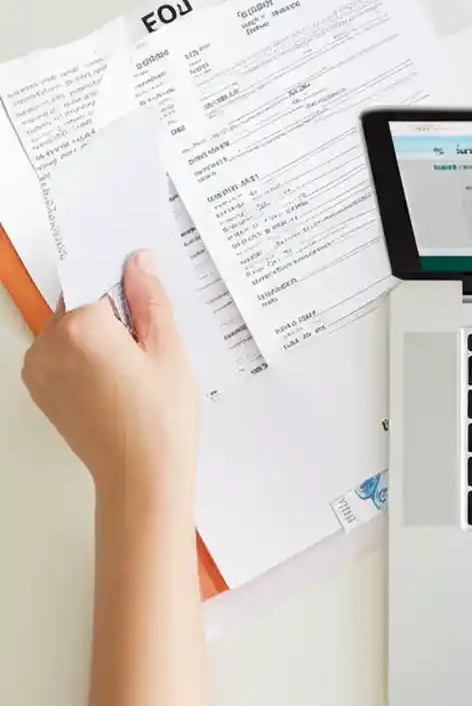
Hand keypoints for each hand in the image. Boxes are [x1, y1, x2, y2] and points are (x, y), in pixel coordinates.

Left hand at [22, 250, 198, 507]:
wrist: (140, 474)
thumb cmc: (159, 419)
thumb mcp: (168, 349)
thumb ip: (149, 298)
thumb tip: (138, 262)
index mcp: (80, 327)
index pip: (98, 280)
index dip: (128, 291)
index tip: (147, 308)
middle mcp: (48, 343)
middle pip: (81, 304)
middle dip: (113, 315)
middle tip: (146, 349)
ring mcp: (39, 368)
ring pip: (70, 328)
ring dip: (99, 337)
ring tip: (133, 371)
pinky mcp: (40, 388)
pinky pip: (61, 354)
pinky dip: (86, 358)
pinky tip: (117, 382)